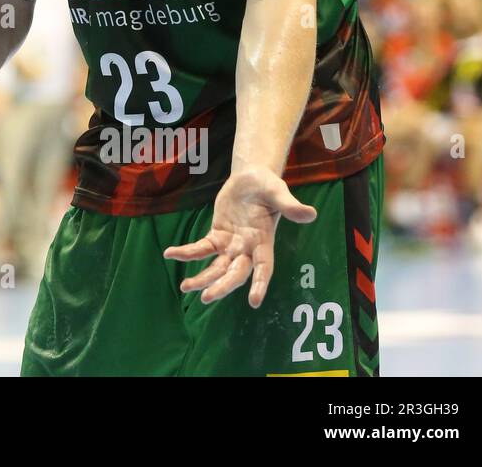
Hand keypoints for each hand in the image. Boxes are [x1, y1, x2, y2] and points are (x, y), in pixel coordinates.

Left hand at [163, 166, 315, 307]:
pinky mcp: (217, 236)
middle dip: (222, 286)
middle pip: (235, 273)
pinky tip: (170, 254)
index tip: (254, 302)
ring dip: (202, 278)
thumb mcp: (278, 192)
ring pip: (217, 267)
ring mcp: (231, 244)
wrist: (251, 178)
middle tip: (206, 298)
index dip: (260, 283)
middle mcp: (247, 248)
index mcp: (264, 241)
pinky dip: (187, 252)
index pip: (264, 267)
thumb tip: (310, 214)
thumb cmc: (268, 186)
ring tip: (185, 287)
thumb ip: (290, 205)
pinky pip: (201, 249)